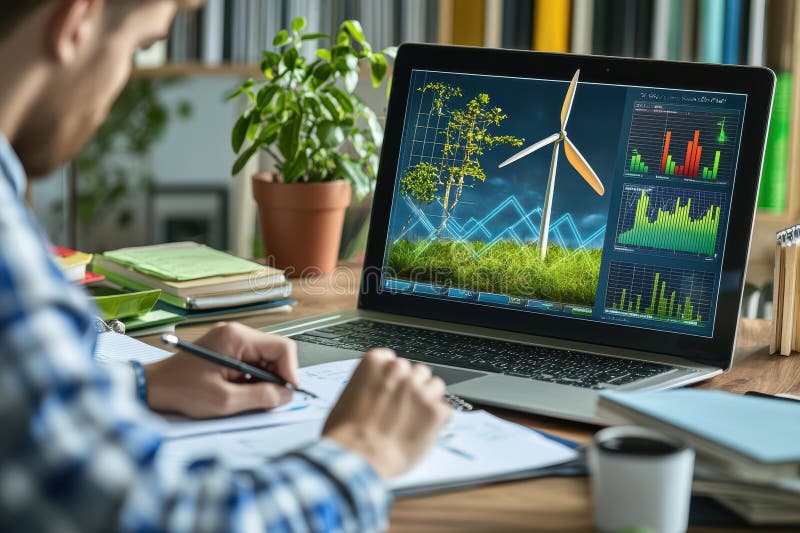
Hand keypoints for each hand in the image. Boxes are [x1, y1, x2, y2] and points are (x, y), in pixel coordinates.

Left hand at [143, 322, 298, 418]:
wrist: (152, 387)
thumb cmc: (181, 390)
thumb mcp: (225, 400)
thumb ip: (261, 397)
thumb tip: (286, 395)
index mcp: (237, 337)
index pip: (282, 348)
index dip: (291, 371)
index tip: (289, 392)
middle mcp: (236, 333)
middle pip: (275, 353)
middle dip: (277, 377)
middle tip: (269, 400)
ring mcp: (231, 340)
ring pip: (265, 359)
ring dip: (263, 380)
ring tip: (247, 397)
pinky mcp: (226, 350)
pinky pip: (252, 363)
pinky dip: (252, 379)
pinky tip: (239, 392)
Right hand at [322, 349, 451, 478]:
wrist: (357, 457)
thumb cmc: (346, 434)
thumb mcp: (346, 397)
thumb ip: (367, 386)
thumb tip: (375, 392)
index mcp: (376, 362)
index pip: (394, 360)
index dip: (394, 379)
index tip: (391, 390)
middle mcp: (399, 371)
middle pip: (417, 371)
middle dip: (413, 388)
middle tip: (404, 408)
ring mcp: (419, 390)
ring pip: (435, 386)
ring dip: (428, 399)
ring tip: (416, 418)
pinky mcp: (435, 411)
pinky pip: (445, 409)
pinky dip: (438, 420)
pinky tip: (424, 430)